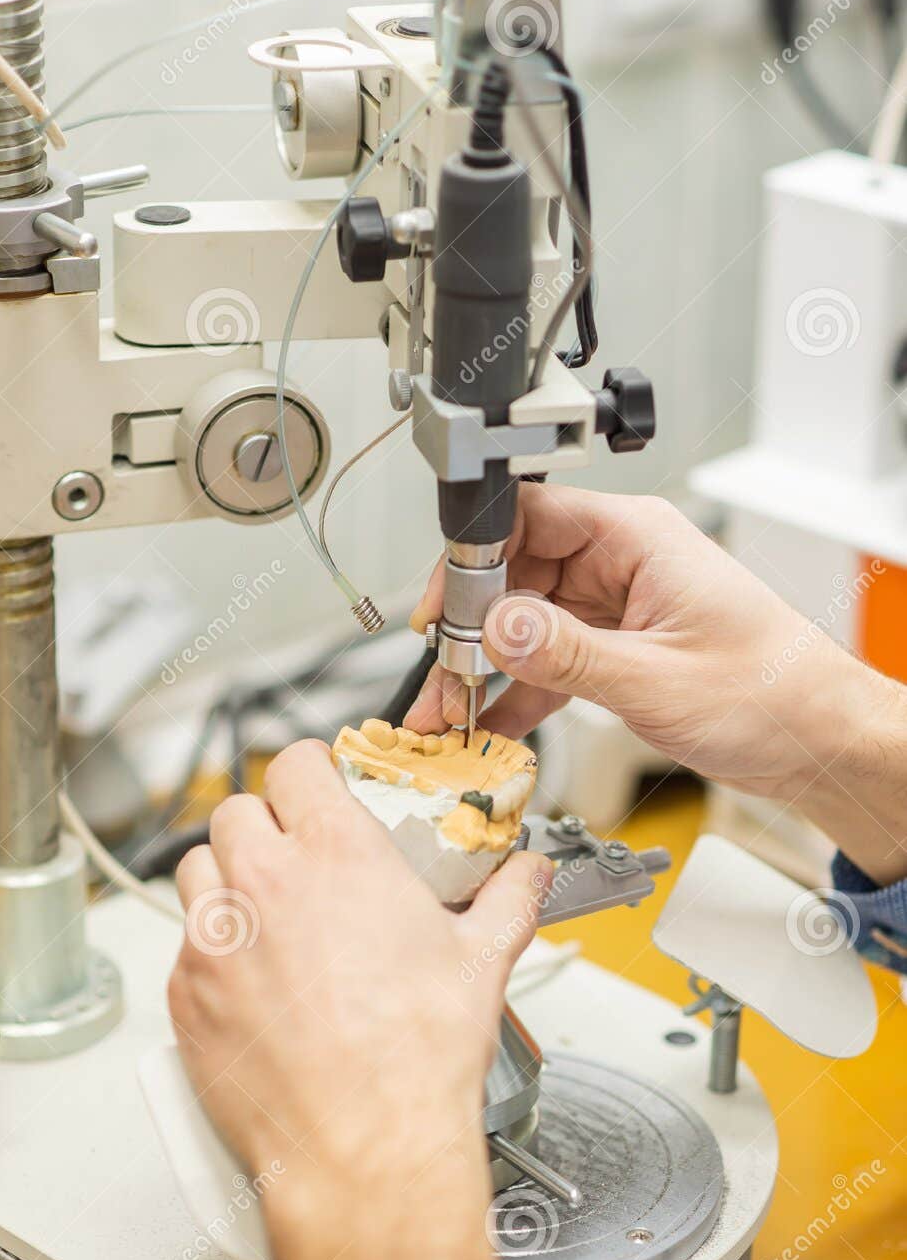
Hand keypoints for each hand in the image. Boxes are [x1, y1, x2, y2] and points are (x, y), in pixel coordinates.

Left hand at [167, 740, 550, 1259]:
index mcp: (335, 854)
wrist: (364, 1147)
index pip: (296, 765)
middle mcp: (264, 883)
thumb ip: (508, 898)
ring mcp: (215, 939)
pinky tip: (253, 980)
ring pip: (196, 870)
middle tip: (295, 856)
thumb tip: (527, 874)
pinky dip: (212, 950)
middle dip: (264, 824)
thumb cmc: (416, 1060)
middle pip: (235, 811)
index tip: (319, 786)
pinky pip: (185, 946)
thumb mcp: (483, 961)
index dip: (310, 771)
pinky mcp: (186, 994)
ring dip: (226, 878)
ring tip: (265, 913)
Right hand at [407, 484, 906, 884]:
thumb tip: (495, 628)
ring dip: (484, 669)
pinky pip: (548, 661)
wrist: (819, 742)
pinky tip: (487, 725)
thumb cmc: (772, 694)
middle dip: (471, 629)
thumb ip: (566, 654)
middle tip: (440, 678)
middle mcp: (622, 562)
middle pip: (515, 574)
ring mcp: (617, 606)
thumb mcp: (656, 678)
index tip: (443, 612)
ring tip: (445, 711)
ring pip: (525, 623)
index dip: (473, 560)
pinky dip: (517, 694)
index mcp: (638, 538)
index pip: (528, 518)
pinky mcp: (617, 648)